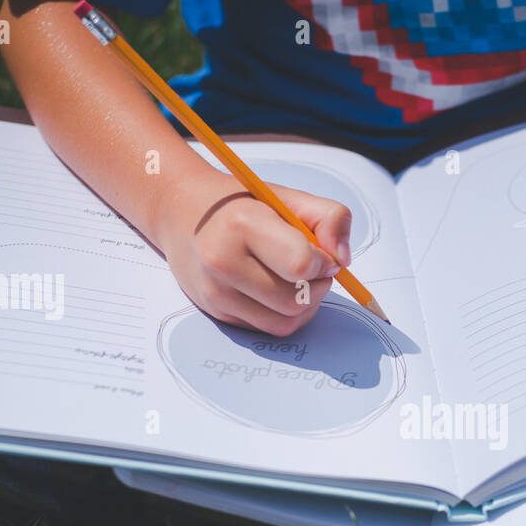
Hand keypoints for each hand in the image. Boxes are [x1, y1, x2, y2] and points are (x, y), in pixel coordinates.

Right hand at [156, 166, 352, 335]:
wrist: (182, 214)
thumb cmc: (242, 205)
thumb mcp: (287, 197)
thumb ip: (330, 218)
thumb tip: (342, 261)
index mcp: (242, 225)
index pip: (302, 264)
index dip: (322, 262)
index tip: (319, 252)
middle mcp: (223, 262)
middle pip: (297, 300)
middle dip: (317, 286)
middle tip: (312, 267)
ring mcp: (216, 292)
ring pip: (286, 322)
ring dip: (305, 305)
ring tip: (298, 280)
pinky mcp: (217, 313)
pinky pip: (269, 328)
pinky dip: (284, 314)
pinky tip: (278, 290)